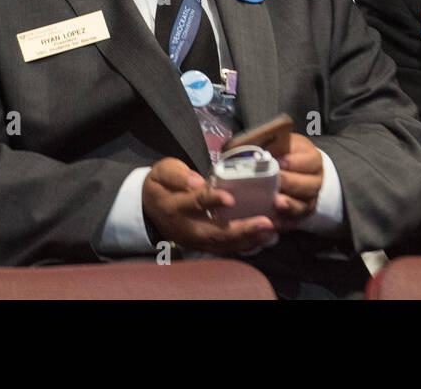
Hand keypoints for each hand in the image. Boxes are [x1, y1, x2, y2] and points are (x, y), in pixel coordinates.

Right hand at [142, 157, 276, 255]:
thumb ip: (178, 175)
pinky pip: (226, 249)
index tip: (230, 198)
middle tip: (266, 222)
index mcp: (175, 206)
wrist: (149, 207)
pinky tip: (264, 239)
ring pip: (223, 245)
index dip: (212, 200)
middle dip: (242, 230)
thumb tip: (196, 182)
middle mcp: (186, 228)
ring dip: (249, 240)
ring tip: (271, 231)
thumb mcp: (163, 171)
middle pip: (215, 233)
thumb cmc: (161, 184)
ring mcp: (195, 240)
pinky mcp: (203, 245)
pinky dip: (246, 246)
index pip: (195, 203)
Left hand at [273, 133, 323, 226]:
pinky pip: (295, 222)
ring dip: (289, 205)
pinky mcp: (301, 215)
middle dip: (290, 183)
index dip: (293, 162)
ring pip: (303, 205)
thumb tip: (256, 146)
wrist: (300, 172)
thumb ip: (275, 144)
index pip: (309, 161)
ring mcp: (310, 200)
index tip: (279, 162)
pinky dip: (284, 223)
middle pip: (308, 185)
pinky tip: (273, 222)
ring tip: (276, 203)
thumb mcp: (286, 143)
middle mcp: (315, 181)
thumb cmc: (288, 155)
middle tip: (276, 181)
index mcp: (313, 160)